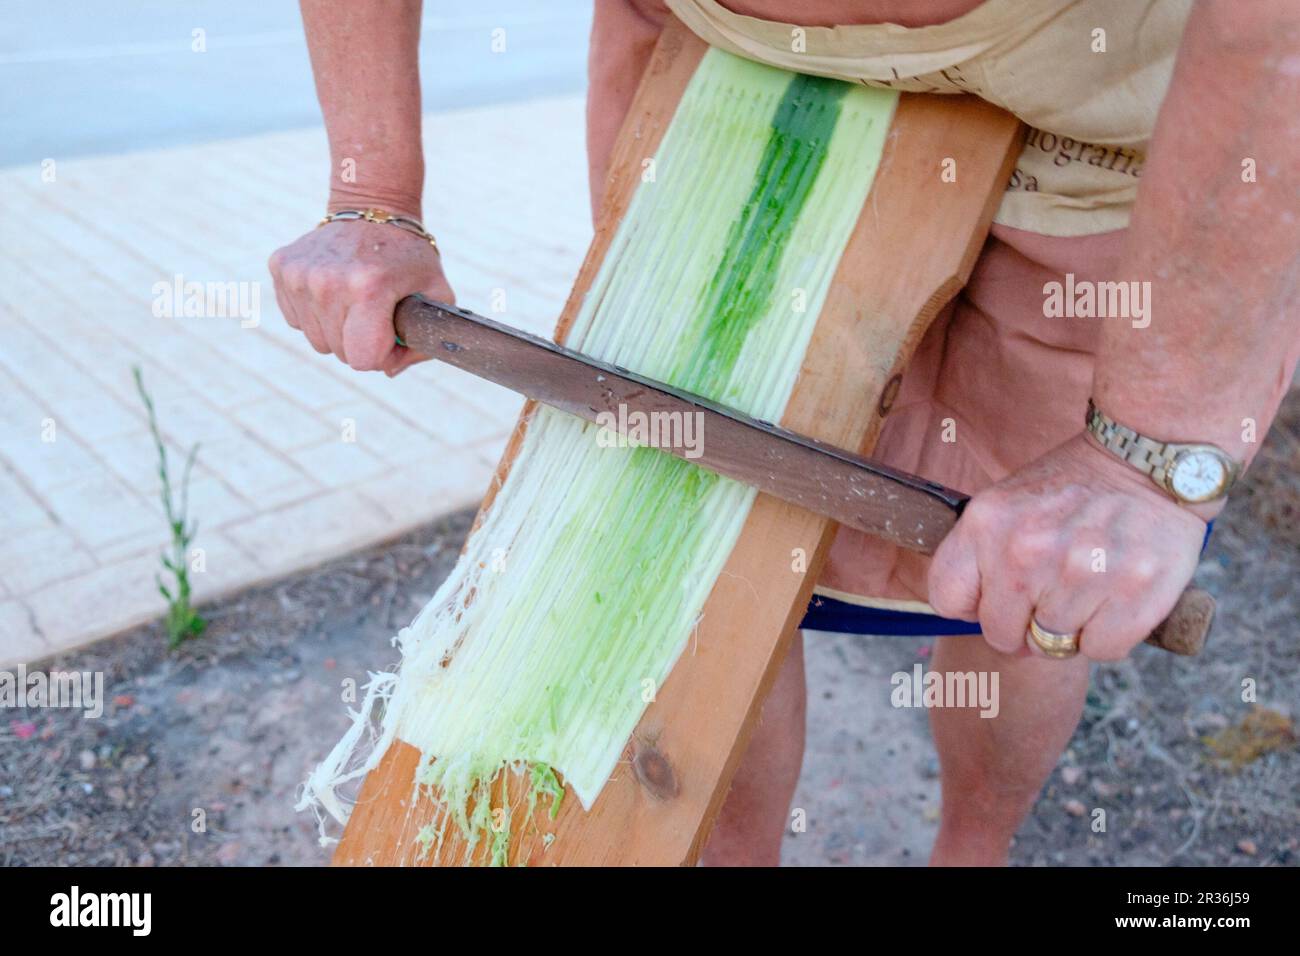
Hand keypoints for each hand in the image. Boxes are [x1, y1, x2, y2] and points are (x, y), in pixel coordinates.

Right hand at [267, 215, 452, 375]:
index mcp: (369, 288)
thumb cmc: (408, 257)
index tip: (391, 335)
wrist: (373, 208)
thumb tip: (389, 369)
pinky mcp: (281, 267)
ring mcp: (299, 273)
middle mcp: (327, 281)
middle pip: (340, 352)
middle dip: (360, 342)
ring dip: (337, 329)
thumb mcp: (437, 295)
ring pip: (316, 339)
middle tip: (375, 314)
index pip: (363, 359)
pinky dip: (315, 312)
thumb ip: (424, 342)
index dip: (382, 355)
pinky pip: (296, 319)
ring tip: (355, 300)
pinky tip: (334, 288)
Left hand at [927, 432, 1206, 660]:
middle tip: (1053, 588)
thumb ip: (978, 555)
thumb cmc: (1072, 490)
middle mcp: (1026, 549)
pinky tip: (1116, 594)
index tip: (996, 595)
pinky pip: (1101, 649)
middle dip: (1024, 624)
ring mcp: (1081, 571)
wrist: (1146, 460)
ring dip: (1072, 625)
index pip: (946, 600)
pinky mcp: (1134, 590)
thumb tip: (975, 619)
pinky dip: (1110, 634)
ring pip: (1054, 645)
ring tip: (1090, 579)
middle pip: (1001, 635)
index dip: (973, 606)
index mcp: (986, 523)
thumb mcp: (1006, 504)